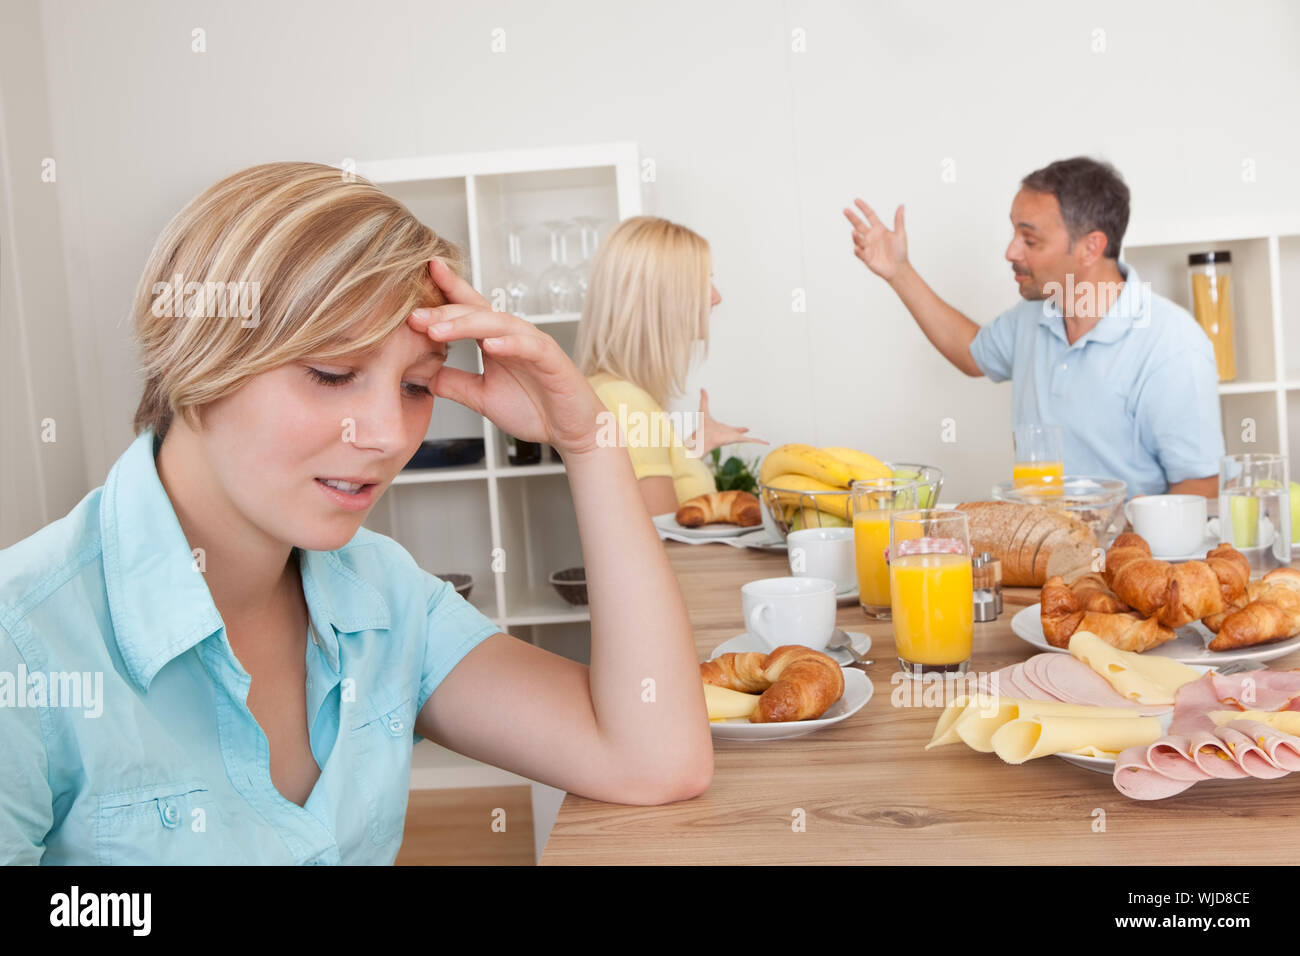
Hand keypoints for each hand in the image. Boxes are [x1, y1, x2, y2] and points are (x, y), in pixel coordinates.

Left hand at [408, 259, 605, 456]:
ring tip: (438, 329)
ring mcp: (533, 344)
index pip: (468, 309)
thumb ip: (456, 383)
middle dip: (444, 312)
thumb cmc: (536, 410)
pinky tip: (490, 345)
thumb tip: (423, 375)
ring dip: (466, 324)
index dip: (447, 290)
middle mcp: (513, 336)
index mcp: (496, 341)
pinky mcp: (552, 360)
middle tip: (413, 316)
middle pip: (476, 313)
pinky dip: (510, 344)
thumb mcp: (483, 398)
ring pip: (498, 324)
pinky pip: (529, 346)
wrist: (572, 432)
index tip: (423, 272)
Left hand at [685, 388, 767, 458]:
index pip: (733, 429)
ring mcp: (734, 437)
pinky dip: (760, 442)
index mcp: (723, 429)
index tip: (745, 429)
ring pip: (748, 439)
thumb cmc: (702, 427)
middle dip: (743, 432)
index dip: (739, 429)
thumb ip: (704, 400)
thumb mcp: (704, 410)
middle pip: (739, 434)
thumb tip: (702, 389)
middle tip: (748, 430)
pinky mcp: (738, 439)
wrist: (703, 437)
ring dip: (756, 440)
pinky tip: (767, 443)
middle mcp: (729, 434)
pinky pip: (752, 441)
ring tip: (765, 442)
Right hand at [843, 199, 907, 280]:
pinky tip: (858, 248)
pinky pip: (859, 252)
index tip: (856, 201)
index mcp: (879, 229)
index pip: (869, 216)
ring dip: (855, 236)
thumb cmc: (900, 252)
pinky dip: (857, 250)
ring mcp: (868, 246)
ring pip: (858, 238)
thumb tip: (901, 206)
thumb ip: (899, 220)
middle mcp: (871, 236)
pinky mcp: (866, 257)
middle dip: (852, 217)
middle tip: (845, 210)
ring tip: (854, 232)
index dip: (863, 208)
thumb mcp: (900, 234)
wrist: (898, 269)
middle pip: (859, 224)